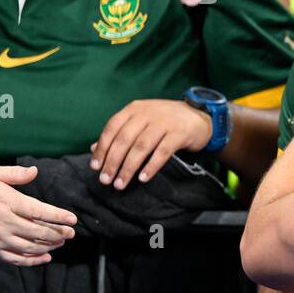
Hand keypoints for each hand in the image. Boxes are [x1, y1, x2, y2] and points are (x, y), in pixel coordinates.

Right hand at [0, 165, 77, 265]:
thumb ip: (15, 173)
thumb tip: (35, 171)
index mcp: (8, 201)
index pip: (39, 211)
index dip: (58, 216)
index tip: (73, 219)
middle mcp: (4, 221)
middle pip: (38, 231)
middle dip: (58, 233)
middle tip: (71, 233)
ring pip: (29, 247)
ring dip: (49, 247)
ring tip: (61, 242)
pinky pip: (14, 259)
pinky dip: (32, 261)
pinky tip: (45, 258)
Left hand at [90, 98, 213, 189]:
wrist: (199, 116)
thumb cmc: (166, 121)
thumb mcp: (142, 121)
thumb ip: (120, 133)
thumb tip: (94, 149)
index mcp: (134, 109)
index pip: (112, 128)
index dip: (102, 148)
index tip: (95, 167)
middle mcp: (147, 114)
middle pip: (124, 140)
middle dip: (113, 162)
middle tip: (105, 180)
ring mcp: (164, 123)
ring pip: (141, 147)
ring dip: (128, 168)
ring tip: (121, 183)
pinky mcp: (179, 134)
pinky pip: (162, 152)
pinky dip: (151, 166)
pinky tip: (142, 178)